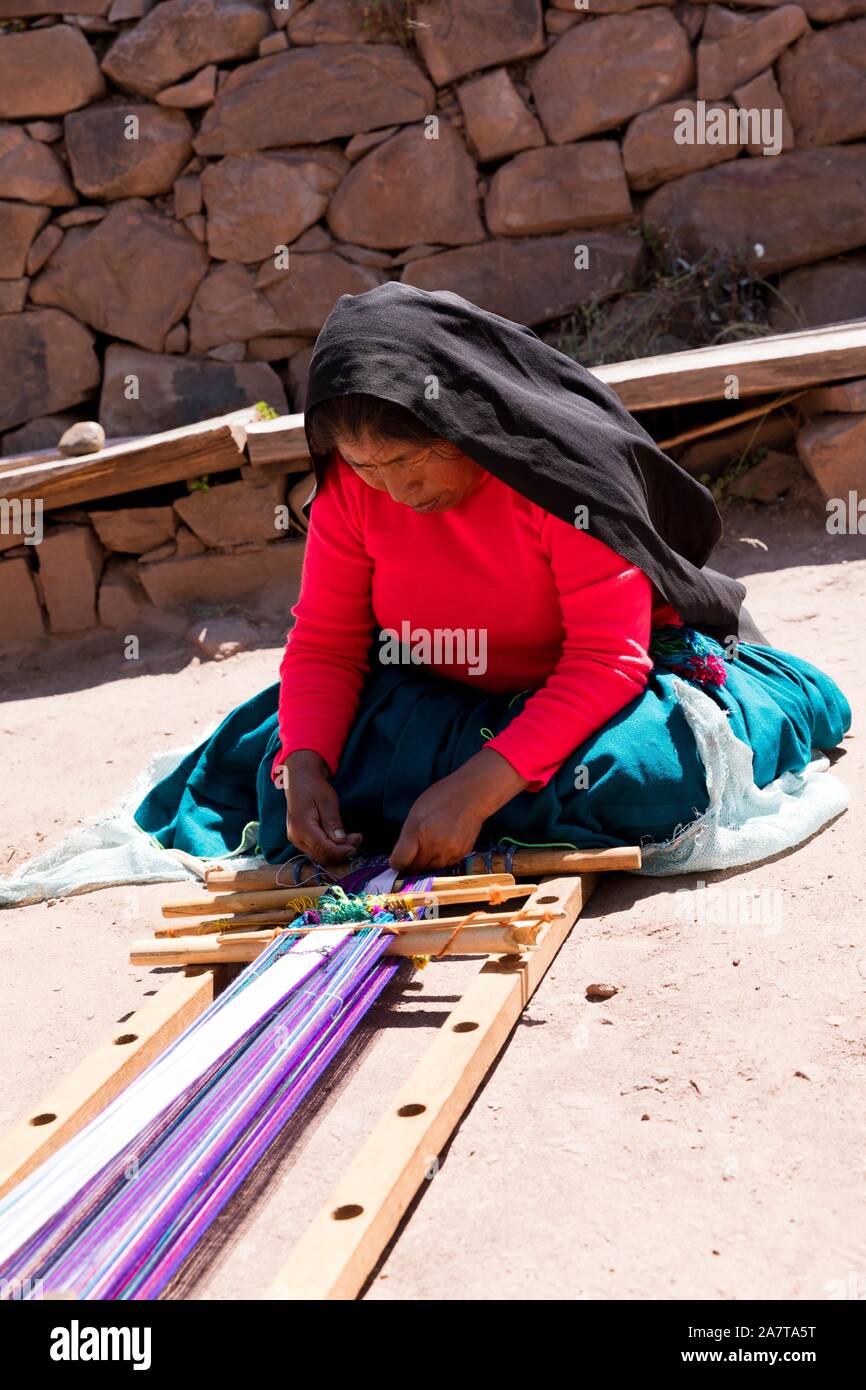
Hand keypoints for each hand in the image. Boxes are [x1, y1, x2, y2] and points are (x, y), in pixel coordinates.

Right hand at [283, 749, 361, 863]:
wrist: (300, 781)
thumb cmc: (314, 788)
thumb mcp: (327, 801)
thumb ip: (333, 822)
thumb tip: (341, 841)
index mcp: (301, 826)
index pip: (322, 848)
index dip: (340, 851)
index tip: (356, 846)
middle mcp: (296, 837)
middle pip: (321, 855)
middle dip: (341, 852)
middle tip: (357, 839)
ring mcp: (296, 840)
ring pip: (319, 855)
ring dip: (337, 851)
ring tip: (352, 838)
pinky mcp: (300, 840)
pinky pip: (317, 850)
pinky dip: (331, 849)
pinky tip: (342, 840)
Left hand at [389, 749, 527, 873]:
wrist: (471, 795)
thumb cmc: (441, 798)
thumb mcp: (415, 813)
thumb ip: (406, 837)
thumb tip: (399, 856)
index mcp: (417, 832)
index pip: (400, 861)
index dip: (395, 862)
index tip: (395, 860)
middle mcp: (433, 846)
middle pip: (415, 869)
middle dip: (409, 865)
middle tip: (408, 858)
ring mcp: (448, 852)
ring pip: (430, 869)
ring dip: (425, 864)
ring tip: (425, 850)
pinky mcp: (460, 854)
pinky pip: (444, 865)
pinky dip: (439, 860)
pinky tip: (439, 847)